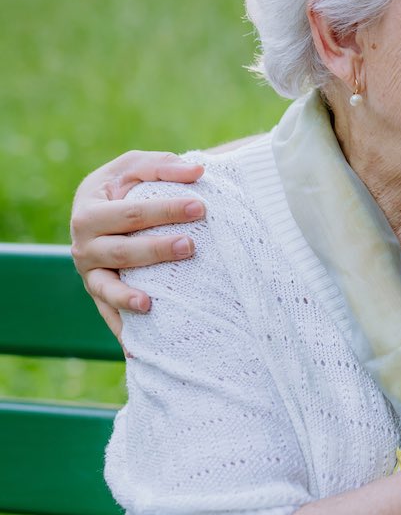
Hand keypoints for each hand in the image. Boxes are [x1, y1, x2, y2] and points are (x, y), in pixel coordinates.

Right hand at [70, 150, 204, 337]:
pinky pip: (108, 315)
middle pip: (121, 252)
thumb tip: (199, 171)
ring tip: (149, 304)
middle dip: (156, 250)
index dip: (165, 210)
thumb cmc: (125, 184)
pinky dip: (121, 330)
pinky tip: (136, 349)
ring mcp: (90, 273)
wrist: (105, 206)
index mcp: (90, 210)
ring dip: (129, 297)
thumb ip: (165, 166)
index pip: (130, 213)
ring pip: (107, 288)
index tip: (201, 207)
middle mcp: (84, 245)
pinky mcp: (99, 294)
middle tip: (191, 246)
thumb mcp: (137, 166)